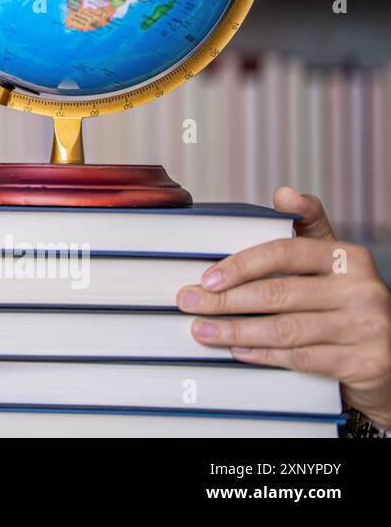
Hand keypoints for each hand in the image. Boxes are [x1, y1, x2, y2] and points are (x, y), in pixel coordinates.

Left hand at [177, 187, 390, 428]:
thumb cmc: (349, 304)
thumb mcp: (333, 263)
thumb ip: (308, 228)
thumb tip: (285, 193)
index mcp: (348, 258)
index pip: (284, 253)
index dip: (240, 265)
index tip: (206, 277)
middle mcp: (362, 290)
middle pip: (278, 293)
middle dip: (225, 300)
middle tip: (190, 302)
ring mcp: (367, 327)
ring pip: (284, 329)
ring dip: (235, 330)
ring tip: (202, 330)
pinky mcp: (366, 362)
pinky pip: (302, 358)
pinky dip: (265, 355)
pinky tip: (239, 350)